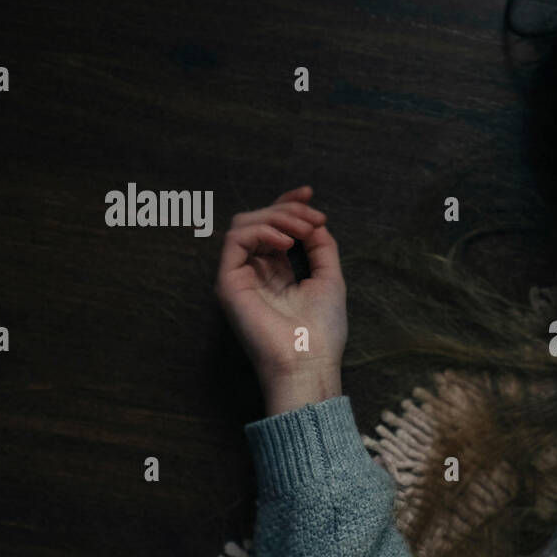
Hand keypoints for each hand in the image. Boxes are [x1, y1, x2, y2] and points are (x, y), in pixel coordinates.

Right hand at [214, 186, 347, 403]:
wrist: (308, 363)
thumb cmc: (322, 332)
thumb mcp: (329, 279)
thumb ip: (321, 247)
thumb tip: (314, 221)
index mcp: (277, 273)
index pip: (274, 228)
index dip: (288, 205)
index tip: (310, 193)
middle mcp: (255, 272)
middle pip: (260, 220)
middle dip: (289, 209)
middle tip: (315, 219)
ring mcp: (239, 276)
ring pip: (245, 223)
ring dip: (279, 217)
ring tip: (304, 231)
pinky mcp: (227, 282)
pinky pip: (236, 239)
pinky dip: (262, 231)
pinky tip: (286, 243)